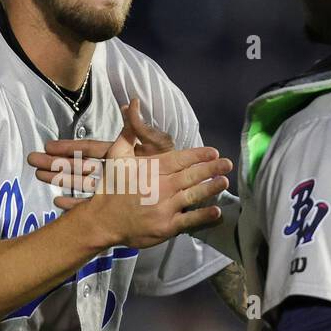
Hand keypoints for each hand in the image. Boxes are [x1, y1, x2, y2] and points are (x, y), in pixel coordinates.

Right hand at [27, 98, 175, 193]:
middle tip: (32, 162)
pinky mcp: (115, 203)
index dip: (69, 147)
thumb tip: (131, 103)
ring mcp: (112, 187)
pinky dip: (75, 203)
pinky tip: (58, 204)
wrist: (182, 185)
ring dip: (60, 179)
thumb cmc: (171, 161)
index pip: (89, 149)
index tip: (48, 146)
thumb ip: (142, 129)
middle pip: (78, 165)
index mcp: (120, 154)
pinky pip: (92, 204)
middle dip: (55, 163)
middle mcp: (112, 169)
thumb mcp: (158, 144)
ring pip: (80, 182)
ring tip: (39, 177)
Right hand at [57, 130, 230, 250]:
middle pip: (191, 176)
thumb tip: (133, 103)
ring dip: (211, 188)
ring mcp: (164, 208)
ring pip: (193, 195)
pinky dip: (203, 215)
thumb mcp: (117, 155)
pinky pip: (189, 220)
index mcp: (152, 169)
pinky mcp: (166, 227)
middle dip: (211, 168)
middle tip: (228, 163)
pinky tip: (216, 210)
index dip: (198, 155)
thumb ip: (129, 131)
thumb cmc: (112, 186)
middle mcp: (161, 187)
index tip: (214, 152)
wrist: (102, 220)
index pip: (180, 159)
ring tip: (225, 181)